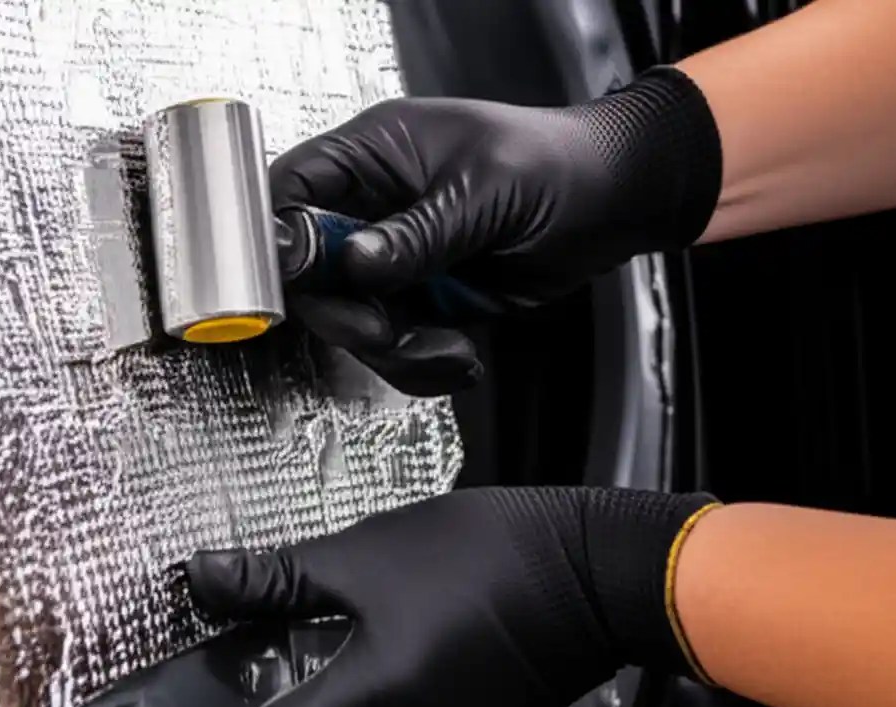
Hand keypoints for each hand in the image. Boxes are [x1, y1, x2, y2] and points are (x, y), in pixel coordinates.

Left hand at [185, 486, 719, 706]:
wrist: (593, 570)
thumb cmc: (490, 560)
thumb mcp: (365, 556)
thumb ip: (277, 577)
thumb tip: (203, 578)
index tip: (166, 703)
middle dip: (267, 699)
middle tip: (241, 658)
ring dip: (306, 698)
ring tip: (284, 655)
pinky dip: (347, 702)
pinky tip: (336, 658)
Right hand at [273, 65, 721, 396]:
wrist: (614, 204)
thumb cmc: (558, 164)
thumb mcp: (483, 193)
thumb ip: (416, 233)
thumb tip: (356, 262)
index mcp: (375, 154)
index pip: (293, 190)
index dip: (280, 237)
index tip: (302, 281)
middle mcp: (375, 207)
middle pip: (313, 270)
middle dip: (346, 311)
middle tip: (382, 328)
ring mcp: (397, 257)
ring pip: (352, 317)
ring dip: (392, 347)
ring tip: (446, 346)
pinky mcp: (422, 299)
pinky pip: (394, 344)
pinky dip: (421, 364)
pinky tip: (460, 355)